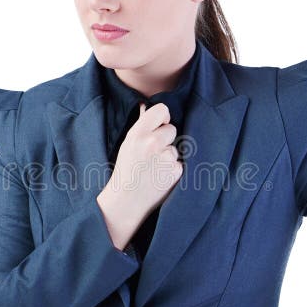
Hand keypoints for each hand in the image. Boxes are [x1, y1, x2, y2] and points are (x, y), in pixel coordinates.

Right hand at [107, 102, 183, 218]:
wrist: (127, 200)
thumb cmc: (126, 171)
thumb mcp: (127, 144)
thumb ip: (140, 125)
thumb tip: (146, 106)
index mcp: (139, 133)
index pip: (162, 110)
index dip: (162, 118)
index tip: (159, 126)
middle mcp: (153, 143)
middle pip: (172, 129)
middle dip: (166, 139)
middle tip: (153, 154)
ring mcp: (166, 157)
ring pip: (176, 148)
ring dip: (169, 156)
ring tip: (155, 168)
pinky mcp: (176, 171)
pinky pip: (180, 162)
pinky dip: (173, 169)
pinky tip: (161, 177)